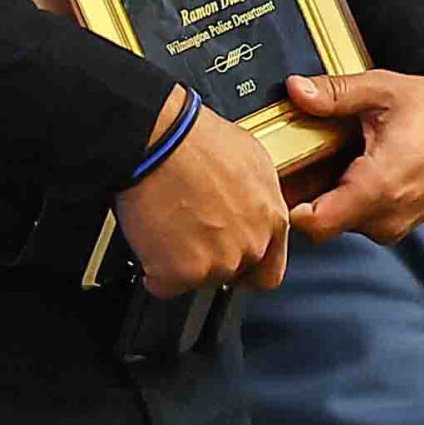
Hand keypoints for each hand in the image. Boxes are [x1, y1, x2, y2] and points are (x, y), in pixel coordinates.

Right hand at [113, 100, 288, 298]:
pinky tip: (151, 237)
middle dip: (210, 258)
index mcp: (272, 219)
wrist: (158, 140)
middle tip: (189, 231)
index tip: (231, 263)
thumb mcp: (252, 159)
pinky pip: (164, 284)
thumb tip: (250, 208)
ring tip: (167, 224)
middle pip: (231, 273)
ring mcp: (217, 262)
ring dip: (181, 262)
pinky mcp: (182, 272)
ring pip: (197, 279)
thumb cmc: (197, 140)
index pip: (269, 270)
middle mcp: (250, 245)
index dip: (246, 267)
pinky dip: (154, 269)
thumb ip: (258, 198)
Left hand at [284, 70, 423, 245]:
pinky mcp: (400, 224)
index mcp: (380, 187)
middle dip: (307, 190)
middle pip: (321, 219)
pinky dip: (350, 195)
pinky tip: (353, 163)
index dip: (287, 203)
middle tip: (300, 153)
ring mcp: (396, 225)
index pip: (314, 223)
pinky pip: (361, 218)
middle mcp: (388, 216)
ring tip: (332, 153)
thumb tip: (295, 89)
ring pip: (341, 219)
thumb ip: (334, 93)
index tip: (278, 174)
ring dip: (330, 191)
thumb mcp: (382, 90)